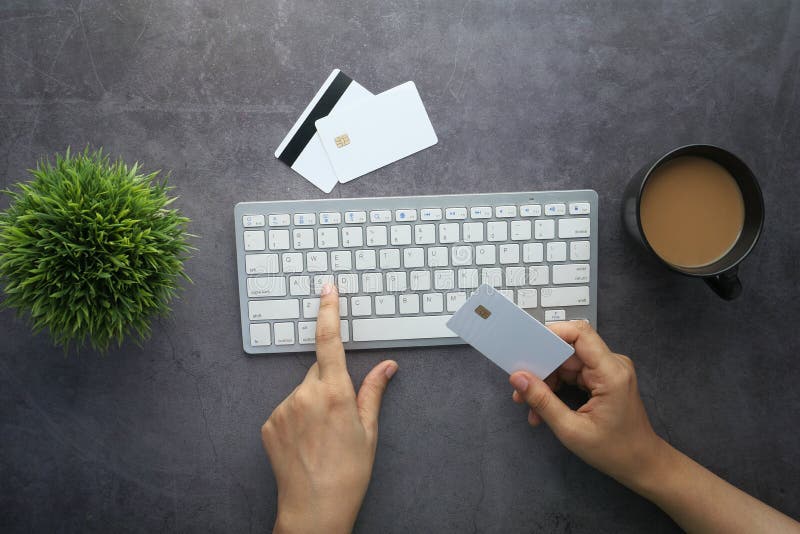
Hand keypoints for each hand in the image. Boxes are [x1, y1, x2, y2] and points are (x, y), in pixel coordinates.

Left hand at [261, 284, 397, 533]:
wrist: (314, 510)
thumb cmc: (348, 473)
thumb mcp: (369, 431)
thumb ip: (373, 392)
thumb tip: (387, 366)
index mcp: (335, 393)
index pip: (330, 341)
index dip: (328, 311)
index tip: (327, 289)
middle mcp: (305, 394)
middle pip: (318, 370)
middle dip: (330, 381)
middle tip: (340, 414)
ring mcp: (282, 409)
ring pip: (302, 390)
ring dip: (312, 401)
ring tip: (322, 436)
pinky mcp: (268, 423)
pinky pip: (286, 408)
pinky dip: (296, 417)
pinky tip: (306, 441)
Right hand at [510, 322, 799, 532]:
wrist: (649, 470)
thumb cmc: (619, 453)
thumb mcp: (572, 431)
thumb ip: (542, 401)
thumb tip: (518, 377)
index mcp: (611, 370)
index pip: (580, 331)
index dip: (551, 330)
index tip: (525, 340)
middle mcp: (613, 365)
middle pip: (569, 348)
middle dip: (540, 364)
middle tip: (517, 383)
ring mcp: (610, 374)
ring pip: (568, 363)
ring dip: (545, 381)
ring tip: (527, 404)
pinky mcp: (606, 383)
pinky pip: (575, 377)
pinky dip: (556, 390)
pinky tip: (541, 409)